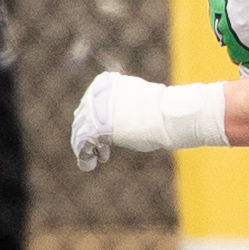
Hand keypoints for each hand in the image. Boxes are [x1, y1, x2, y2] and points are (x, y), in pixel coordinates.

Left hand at [70, 70, 222, 167]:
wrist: (169, 116)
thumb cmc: (163, 113)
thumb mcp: (139, 103)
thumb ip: (123, 107)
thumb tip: (119, 121)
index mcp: (104, 83)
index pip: (91, 106)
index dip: (96, 123)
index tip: (108, 138)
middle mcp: (94, 94)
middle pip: (82, 119)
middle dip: (91, 137)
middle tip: (103, 152)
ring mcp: (92, 111)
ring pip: (79, 131)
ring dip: (87, 148)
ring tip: (94, 160)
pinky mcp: (93, 128)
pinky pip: (81, 144)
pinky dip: (84, 156)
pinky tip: (89, 166)